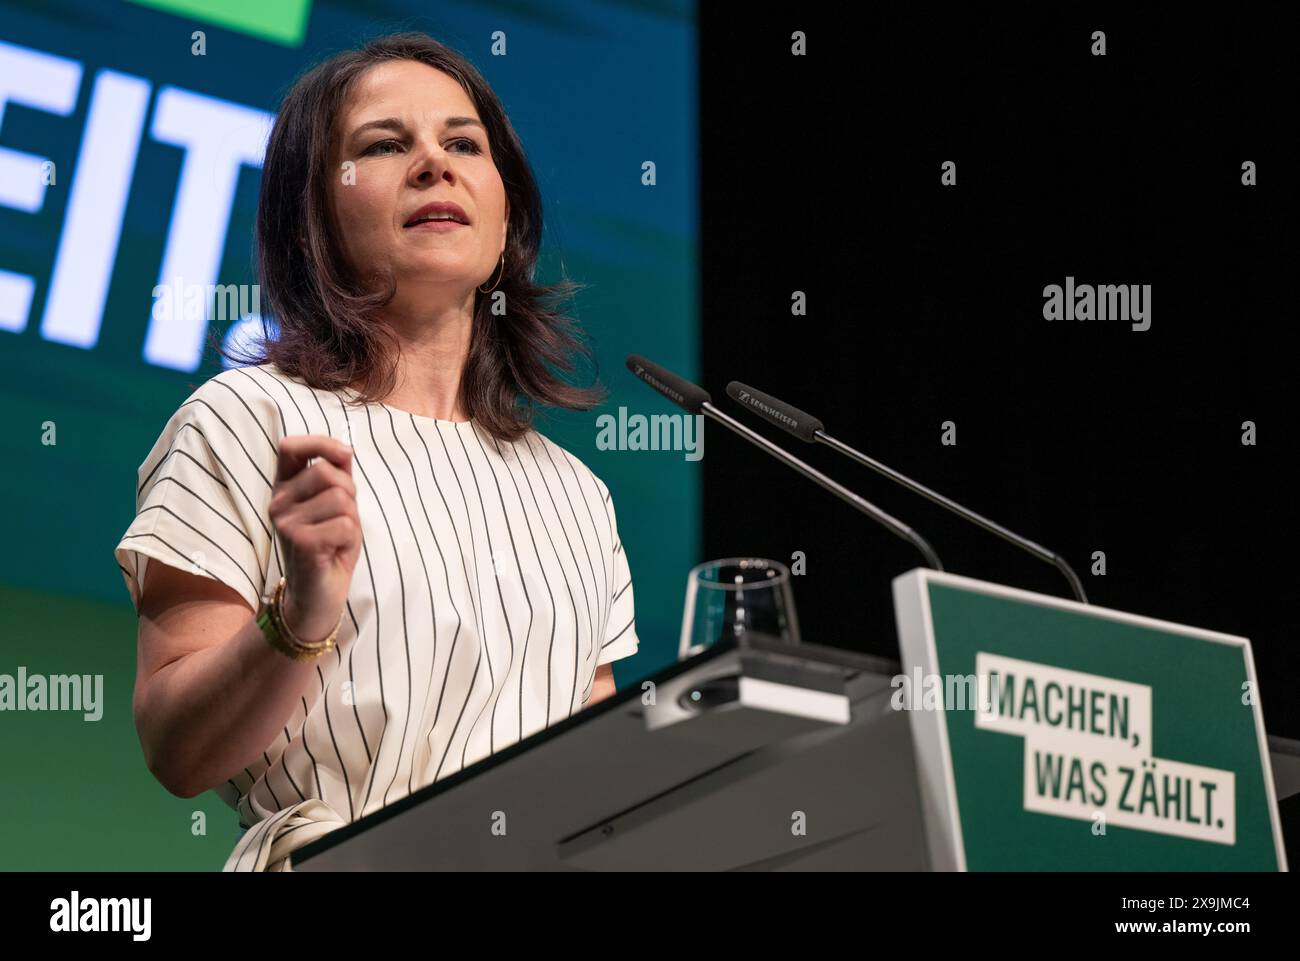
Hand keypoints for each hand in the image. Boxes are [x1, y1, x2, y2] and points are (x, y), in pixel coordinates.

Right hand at [268, 435, 360, 643]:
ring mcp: (285, 521)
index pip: (290, 447)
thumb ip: (338, 475)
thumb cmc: (330, 546)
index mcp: (284, 487)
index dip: (320, 443)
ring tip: (337, 537)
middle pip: (327, 472)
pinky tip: (335, 551)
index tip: (345, 453)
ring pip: (341, 498)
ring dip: (351, 519)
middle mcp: (278, 501)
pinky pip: (346, 524)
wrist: (318, 595)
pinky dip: (351, 539)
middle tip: (342, 519)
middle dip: (349, 493)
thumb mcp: (336, 504)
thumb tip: (345, 449)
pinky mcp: (299, 541)